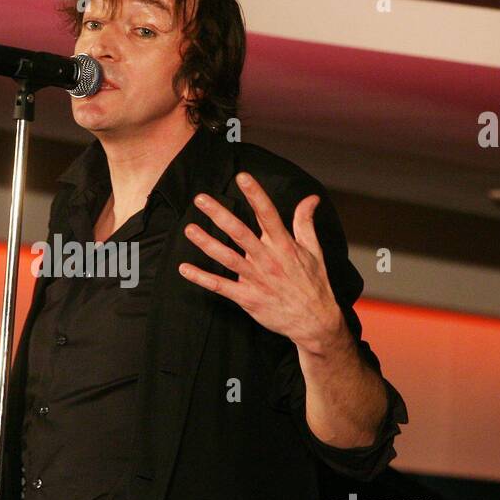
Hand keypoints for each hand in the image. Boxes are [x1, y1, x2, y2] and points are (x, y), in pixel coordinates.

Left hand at [178, 172, 347, 356]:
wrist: (315, 322)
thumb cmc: (313, 284)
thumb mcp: (314, 251)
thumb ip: (306, 222)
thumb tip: (310, 198)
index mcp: (285, 246)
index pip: (268, 214)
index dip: (255, 195)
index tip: (242, 177)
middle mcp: (268, 260)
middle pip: (240, 233)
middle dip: (220, 215)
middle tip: (201, 199)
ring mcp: (257, 279)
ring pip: (227, 258)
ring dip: (207, 243)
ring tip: (189, 229)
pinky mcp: (248, 298)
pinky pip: (221, 286)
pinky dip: (202, 278)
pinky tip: (185, 269)